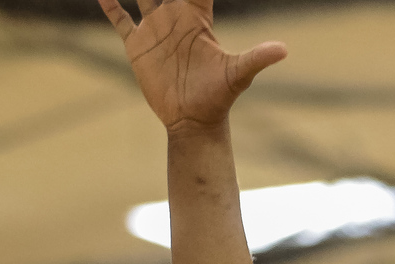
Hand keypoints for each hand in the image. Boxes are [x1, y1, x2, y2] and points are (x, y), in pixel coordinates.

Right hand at [97, 0, 285, 131]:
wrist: (193, 121)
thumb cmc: (218, 98)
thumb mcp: (237, 74)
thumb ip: (257, 57)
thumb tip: (284, 50)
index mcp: (195, 17)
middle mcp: (174, 17)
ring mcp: (155, 29)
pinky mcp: (138, 46)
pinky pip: (120, 19)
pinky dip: (110, 5)